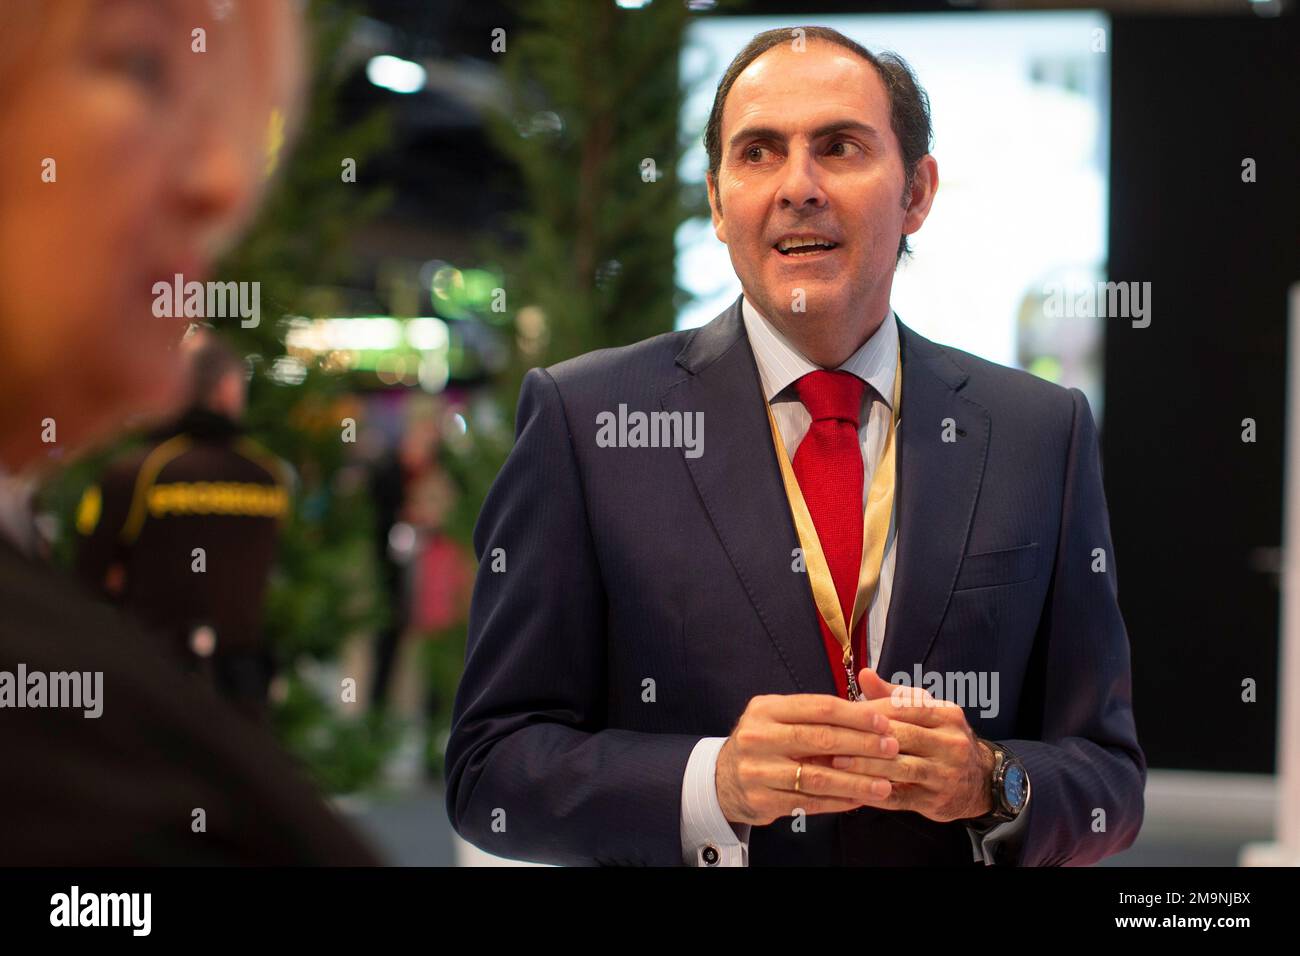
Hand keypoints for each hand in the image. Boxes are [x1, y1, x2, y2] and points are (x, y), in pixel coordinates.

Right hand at [716, 692, 898, 826]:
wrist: (723, 779)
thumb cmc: (764, 743)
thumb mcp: (780, 718)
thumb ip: (819, 715)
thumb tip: (871, 709)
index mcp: (766, 709)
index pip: (819, 707)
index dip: (855, 714)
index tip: (883, 721)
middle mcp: (759, 737)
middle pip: (821, 739)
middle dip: (862, 744)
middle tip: (891, 749)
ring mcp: (758, 770)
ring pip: (818, 776)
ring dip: (856, 781)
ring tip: (884, 784)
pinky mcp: (762, 800)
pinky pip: (809, 801)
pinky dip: (838, 801)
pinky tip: (859, 799)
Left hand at [823, 668, 994, 823]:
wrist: (981, 781)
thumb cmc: (942, 740)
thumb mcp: (927, 713)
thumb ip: (893, 695)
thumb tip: (864, 673)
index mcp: (946, 715)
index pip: (905, 708)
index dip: (872, 711)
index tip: (842, 713)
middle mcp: (951, 743)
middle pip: (902, 737)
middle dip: (864, 737)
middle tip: (831, 738)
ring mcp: (946, 774)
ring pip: (900, 768)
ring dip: (866, 766)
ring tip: (836, 763)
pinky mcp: (937, 801)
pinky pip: (901, 797)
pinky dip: (876, 792)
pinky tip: (853, 788)